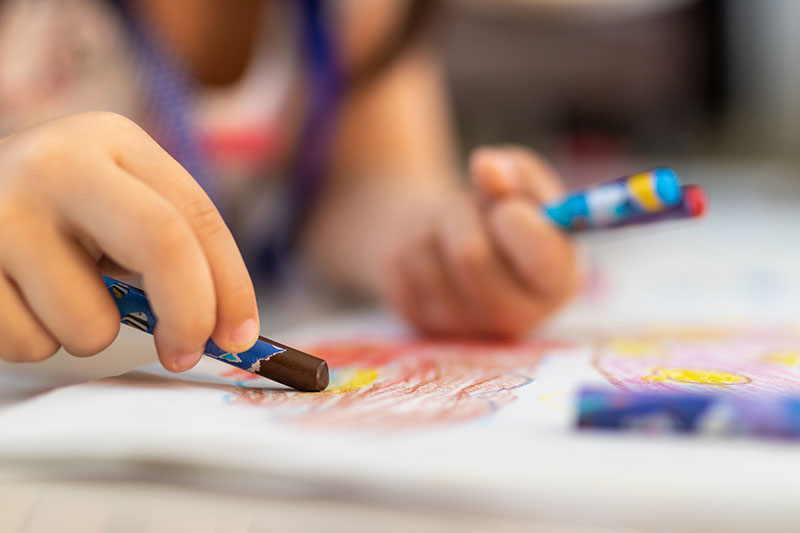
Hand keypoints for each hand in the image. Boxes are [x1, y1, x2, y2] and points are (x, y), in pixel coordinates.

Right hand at [0, 112, 258, 369]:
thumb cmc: (54, 212)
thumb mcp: (114, 203)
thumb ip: (170, 249)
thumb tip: (225, 330)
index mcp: (113, 141)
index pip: (195, 218)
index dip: (231, 288)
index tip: (238, 338)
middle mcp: (57, 164)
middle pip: (162, 243)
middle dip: (190, 313)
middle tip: (184, 353)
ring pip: (89, 322)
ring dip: (90, 333)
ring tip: (57, 294)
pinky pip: (28, 343)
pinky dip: (35, 339)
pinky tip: (16, 298)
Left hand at [386, 146, 576, 337]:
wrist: (450, 235)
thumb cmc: (497, 208)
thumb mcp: (522, 183)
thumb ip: (520, 172)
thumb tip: (488, 168)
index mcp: (558, 282)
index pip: (541, 258)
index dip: (517, 220)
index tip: (505, 206)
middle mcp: (517, 317)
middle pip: (470, 255)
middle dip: (464, 213)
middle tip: (471, 205)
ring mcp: (463, 325)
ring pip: (427, 253)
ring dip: (434, 220)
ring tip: (451, 223)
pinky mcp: (419, 320)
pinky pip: (400, 263)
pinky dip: (410, 238)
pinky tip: (430, 246)